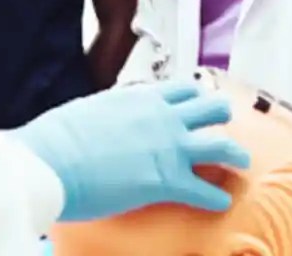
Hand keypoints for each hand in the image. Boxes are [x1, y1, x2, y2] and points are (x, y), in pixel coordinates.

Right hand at [12, 80, 249, 221]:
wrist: (51, 161)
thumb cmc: (58, 138)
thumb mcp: (89, 109)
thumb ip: (110, 110)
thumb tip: (106, 118)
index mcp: (140, 96)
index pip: (183, 88)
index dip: (195, 97)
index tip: (199, 104)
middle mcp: (162, 116)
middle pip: (212, 107)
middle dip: (221, 117)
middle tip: (223, 128)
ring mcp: (169, 147)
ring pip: (222, 145)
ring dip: (235, 154)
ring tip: (241, 162)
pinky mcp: (168, 181)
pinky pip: (207, 191)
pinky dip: (217, 199)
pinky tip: (221, 203)